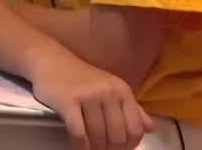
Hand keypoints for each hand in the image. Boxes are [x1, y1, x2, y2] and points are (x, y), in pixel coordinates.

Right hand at [29, 47, 154, 149]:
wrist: (51, 60)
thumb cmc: (82, 78)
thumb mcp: (111, 88)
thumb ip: (132, 108)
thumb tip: (150, 128)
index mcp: (122, 90)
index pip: (135, 129)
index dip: (129, 146)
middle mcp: (108, 92)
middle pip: (117, 136)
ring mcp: (88, 96)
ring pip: (98, 136)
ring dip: (95, 149)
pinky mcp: (68, 102)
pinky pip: (79, 133)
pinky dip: (81, 146)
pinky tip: (80, 148)